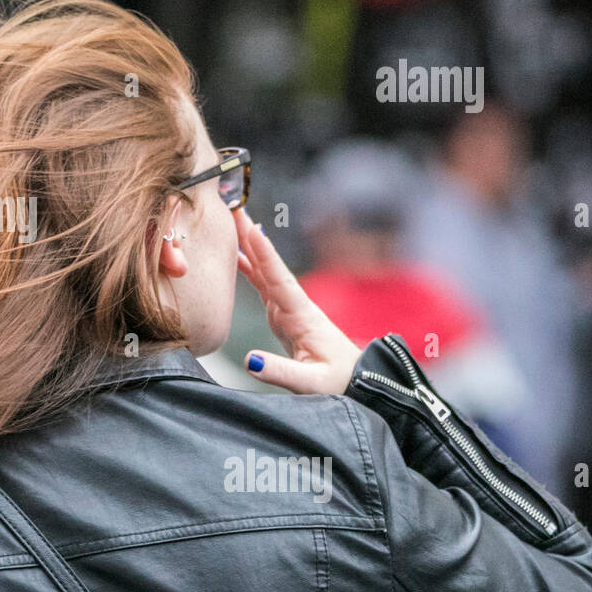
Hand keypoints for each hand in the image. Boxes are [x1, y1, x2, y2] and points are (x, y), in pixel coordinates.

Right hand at [235, 207, 361, 394]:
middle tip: (234, 208)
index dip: (264, 255)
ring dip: (249, 248)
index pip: (279, 280)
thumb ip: (281, 372)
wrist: (360, 383)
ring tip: (231, 224)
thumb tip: (250, 360)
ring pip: (265, 272)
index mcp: (302, 317)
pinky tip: (238, 259)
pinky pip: (263, 286)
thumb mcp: (311, 384)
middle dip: (252, 238)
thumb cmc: (339, 383)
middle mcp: (295, 306)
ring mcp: (290, 309)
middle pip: (270, 266)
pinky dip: (250, 269)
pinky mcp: (284, 316)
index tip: (251, 228)